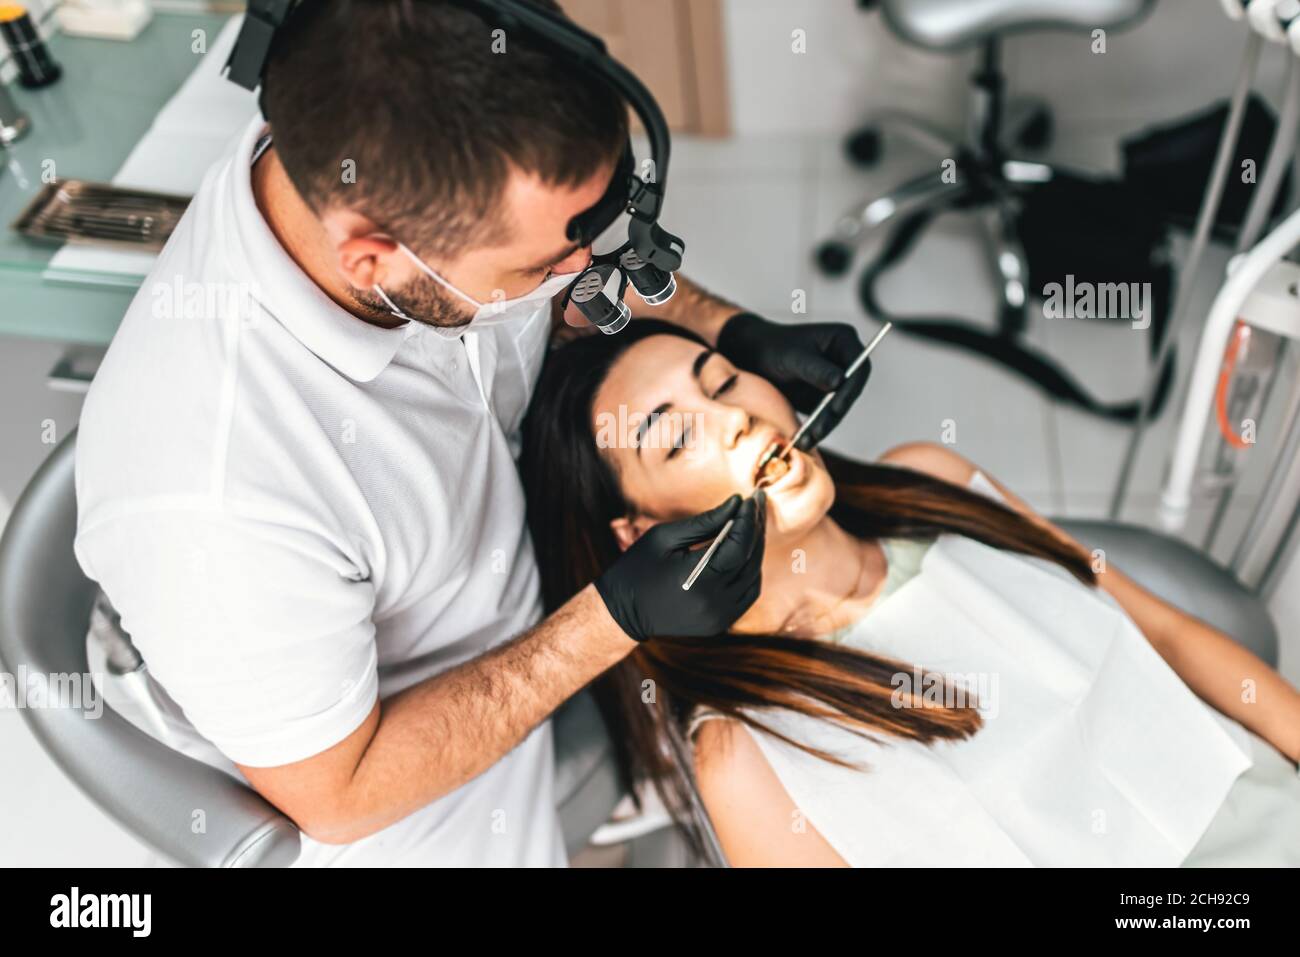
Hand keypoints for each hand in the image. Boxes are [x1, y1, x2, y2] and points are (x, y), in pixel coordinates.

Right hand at [594, 492, 765, 641]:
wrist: (622, 612)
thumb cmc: (638, 567)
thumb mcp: (664, 537)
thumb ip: (704, 522)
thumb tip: (736, 503)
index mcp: (697, 580)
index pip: (738, 546)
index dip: (748, 520)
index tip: (751, 497)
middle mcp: (713, 603)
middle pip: (750, 560)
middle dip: (755, 528)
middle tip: (756, 502)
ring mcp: (719, 617)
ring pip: (753, 576)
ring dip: (756, 548)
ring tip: (751, 522)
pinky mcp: (720, 624)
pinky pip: (748, 593)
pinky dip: (751, 570)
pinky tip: (746, 550)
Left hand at [717, 312, 871, 449]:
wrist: (752, 357)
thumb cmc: (772, 347)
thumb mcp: (793, 357)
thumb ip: (815, 369)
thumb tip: (839, 381)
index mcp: (843, 341)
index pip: (860, 368)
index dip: (851, 389)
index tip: (836, 407)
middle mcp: (844, 362)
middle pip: (850, 393)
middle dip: (834, 414)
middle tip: (818, 431)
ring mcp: (836, 382)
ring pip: (838, 409)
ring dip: (824, 426)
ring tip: (806, 441)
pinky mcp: (824, 399)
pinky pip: (825, 417)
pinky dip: (815, 429)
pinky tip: (804, 440)